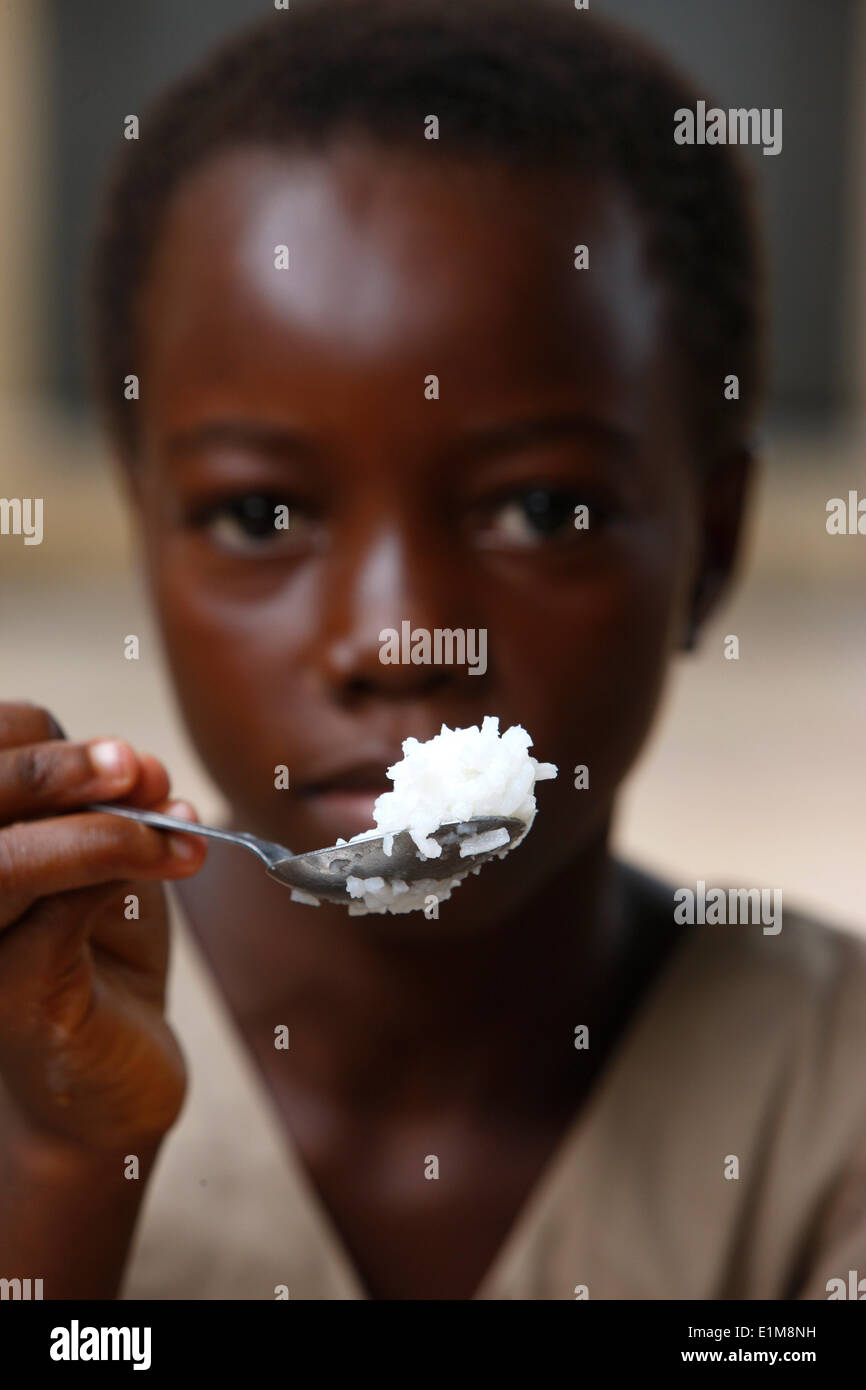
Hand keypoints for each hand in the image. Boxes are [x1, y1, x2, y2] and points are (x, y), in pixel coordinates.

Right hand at [0, 702, 206, 1153]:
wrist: (107, 1080)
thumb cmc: (100, 958)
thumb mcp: (101, 859)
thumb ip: (105, 804)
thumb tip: (136, 764)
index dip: (37, 737)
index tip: (123, 758)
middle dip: (59, 768)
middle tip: (138, 768)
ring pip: (3, 861)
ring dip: (101, 827)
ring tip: (175, 826)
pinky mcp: (11, 1001)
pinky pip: (56, 919)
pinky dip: (123, 873)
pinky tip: (177, 862)